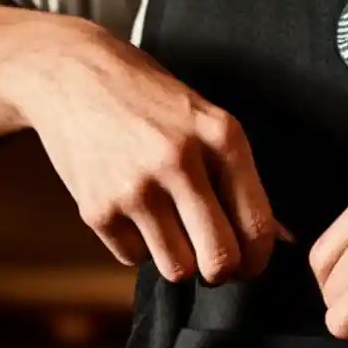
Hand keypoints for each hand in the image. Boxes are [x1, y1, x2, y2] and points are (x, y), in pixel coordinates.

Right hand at [4, 23, 285, 282]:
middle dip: (221, 272)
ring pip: (177, 270)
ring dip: (178, 260)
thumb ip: (238, 178)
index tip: (249, 264)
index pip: (256, 226)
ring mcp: (135, 188)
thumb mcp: (203, 120)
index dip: (257, 259)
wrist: (71, 76)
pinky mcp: (97, 209)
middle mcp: (179, 162)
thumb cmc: (149, 101)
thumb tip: (276, 238)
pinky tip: (131, 210)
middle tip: (212, 262)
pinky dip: (137, 245)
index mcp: (219, 137)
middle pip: (219, 261)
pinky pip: (133, 259)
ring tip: (168, 229)